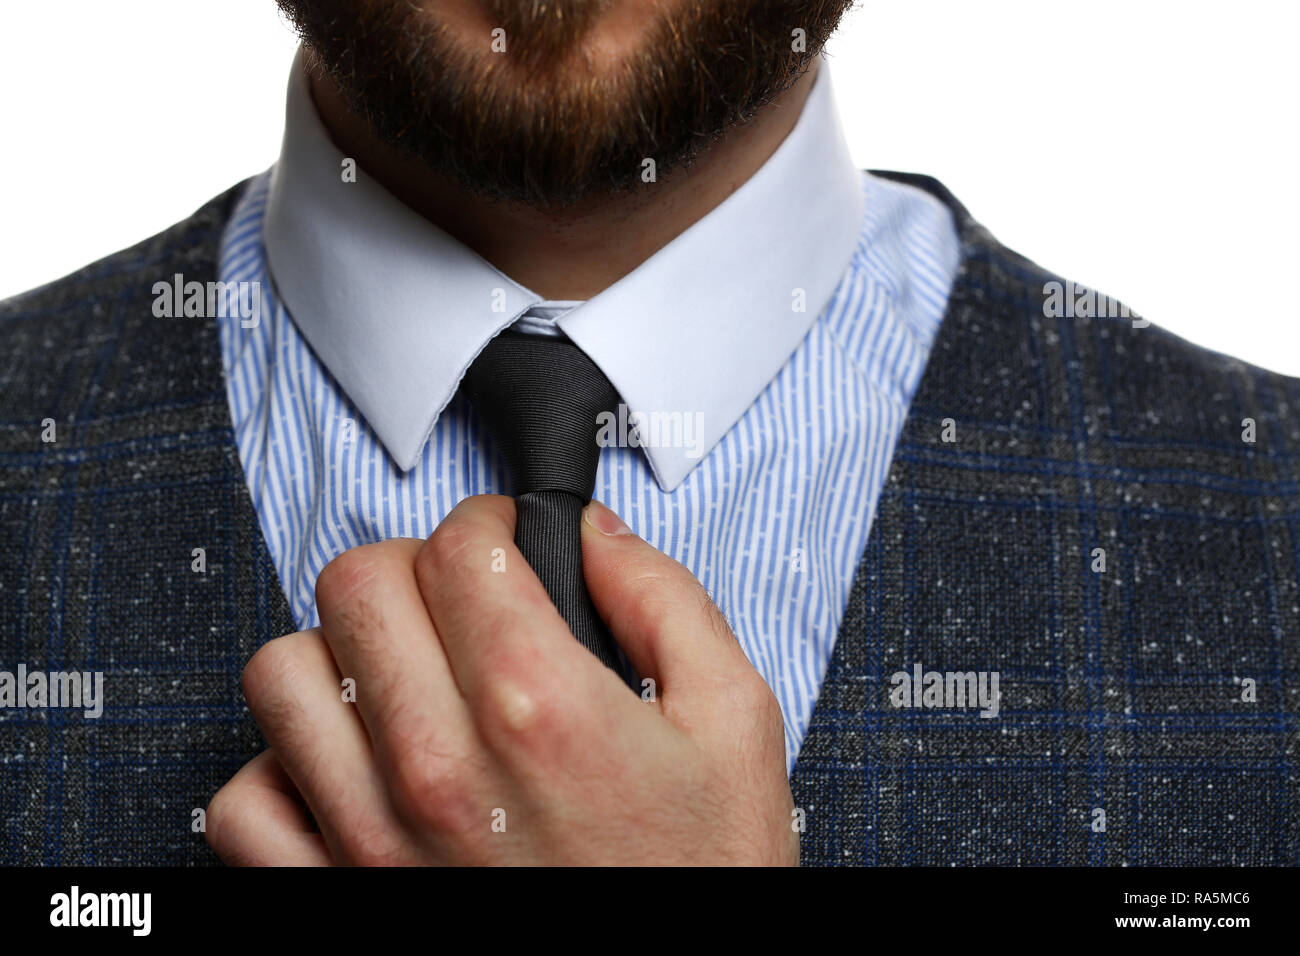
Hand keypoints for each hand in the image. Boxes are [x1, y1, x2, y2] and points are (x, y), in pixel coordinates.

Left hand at [206, 495, 797, 864]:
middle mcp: (441, 766)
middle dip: (408, 566)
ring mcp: (373, 835)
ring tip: (397, 675)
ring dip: (337, 652)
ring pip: (283, 672)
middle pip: (356, 585)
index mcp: (538, 706)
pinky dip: (283, 768)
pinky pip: (245, 800)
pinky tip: (347, 765)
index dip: (486, 523)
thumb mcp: (735, 724)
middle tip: (451, 596)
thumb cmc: (699, 875)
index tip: (501, 541)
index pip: (458, 546)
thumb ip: (667, 603)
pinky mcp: (333, 892)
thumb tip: (596, 539)